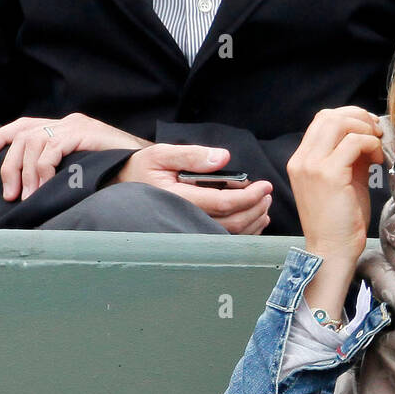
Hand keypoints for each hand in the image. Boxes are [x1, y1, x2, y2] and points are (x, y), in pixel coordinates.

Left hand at [0, 113, 146, 201]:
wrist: (146, 168)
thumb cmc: (118, 175)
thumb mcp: (81, 171)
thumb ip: (60, 171)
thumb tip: (31, 189)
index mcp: (64, 128)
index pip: (24, 126)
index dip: (0, 137)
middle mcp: (66, 122)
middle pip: (22, 136)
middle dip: (9, 165)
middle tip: (10, 193)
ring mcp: (74, 125)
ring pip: (32, 143)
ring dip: (25, 173)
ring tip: (28, 196)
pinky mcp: (82, 132)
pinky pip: (51, 149)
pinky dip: (42, 170)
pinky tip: (43, 188)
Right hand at [112, 144, 272, 234]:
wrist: (126, 186)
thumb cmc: (144, 169)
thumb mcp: (163, 154)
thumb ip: (192, 155)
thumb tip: (223, 157)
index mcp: (178, 200)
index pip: (222, 204)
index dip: (248, 196)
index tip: (264, 185)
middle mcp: (185, 220)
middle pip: (232, 223)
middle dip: (255, 207)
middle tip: (267, 193)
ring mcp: (190, 230)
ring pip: (231, 234)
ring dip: (253, 219)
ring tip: (264, 203)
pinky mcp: (194, 233)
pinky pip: (225, 238)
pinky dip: (245, 230)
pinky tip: (254, 218)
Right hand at [286, 106, 383, 264]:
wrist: (333, 250)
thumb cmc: (339, 221)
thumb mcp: (342, 181)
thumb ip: (349, 157)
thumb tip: (367, 135)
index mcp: (301, 161)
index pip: (321, 120)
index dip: (348, 117)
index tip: (368, 129)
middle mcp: (302, 160)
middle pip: (329, 116)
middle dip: (358, 117)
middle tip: (377, 133)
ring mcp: (313, 166)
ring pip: (339, 123)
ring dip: (364, 129)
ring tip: (377, 146)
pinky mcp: (329, 175)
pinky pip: (354, 142)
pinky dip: (370, 144)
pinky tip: (377, 159)